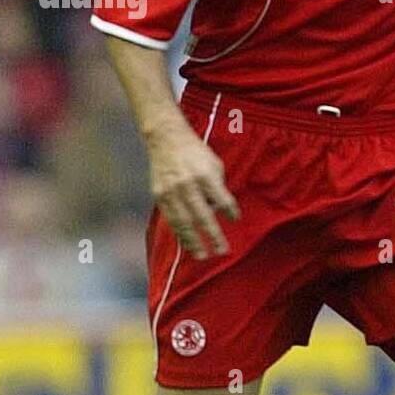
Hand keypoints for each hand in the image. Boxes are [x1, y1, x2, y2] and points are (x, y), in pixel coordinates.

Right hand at [147, 124, 239, 258]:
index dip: (230, 211)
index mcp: (205, 175)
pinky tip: (186, 243)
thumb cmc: (196, 154)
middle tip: (222, 251)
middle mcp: (188, 184)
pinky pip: (171, 219)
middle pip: (203, 216)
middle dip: (213, 235)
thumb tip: (218, 211)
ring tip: (202, 255)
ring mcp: (171, 191)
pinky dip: (179, 233)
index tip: (235, 220)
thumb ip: (218, 188)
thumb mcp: (215, 165)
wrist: (166, 139)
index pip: (222, 200)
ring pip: (184, 222)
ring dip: (194, 241)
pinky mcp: (159, 195)